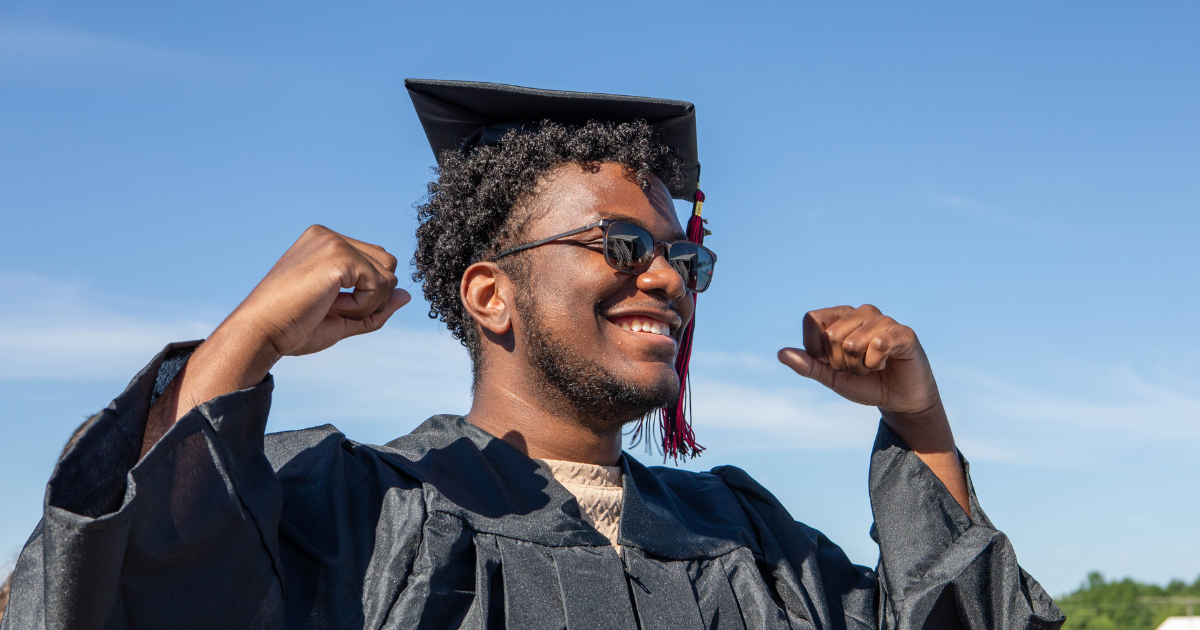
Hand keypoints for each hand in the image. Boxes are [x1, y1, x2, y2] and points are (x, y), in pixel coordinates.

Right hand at [224, 225, 409, 359]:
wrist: (260, 333)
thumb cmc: (292, 327)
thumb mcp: (343, 318)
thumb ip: (376, 306)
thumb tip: (407, 295)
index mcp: (325, 243)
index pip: (375, 263)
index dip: (365, 294)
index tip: (329, 305)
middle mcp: (329, 236)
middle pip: (388, 265)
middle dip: (371, 297)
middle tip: (332, 308)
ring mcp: (333, 242)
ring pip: (388, 276)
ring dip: (367, 304)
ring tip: (329, 307)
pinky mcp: (338, 256)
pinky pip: (379, 285)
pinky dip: (362, 306)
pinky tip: (330, 307)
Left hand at [777, 305, 938, 415]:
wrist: (898, 399)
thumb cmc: (864, 383)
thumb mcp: (830, 377)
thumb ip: (808, 365)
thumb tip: (781, 353)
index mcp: (840, 317)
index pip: (812, 320)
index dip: (816, 349)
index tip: (831, 361)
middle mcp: (860, 312)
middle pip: (831, 335)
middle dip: (840, 362)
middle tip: (857, 367)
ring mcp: (883, 320)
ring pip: (852, 343)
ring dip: (859, 366)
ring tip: (872, 366)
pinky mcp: (903, 332)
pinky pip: (878, 345)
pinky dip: (875, 363)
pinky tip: (886, 363)